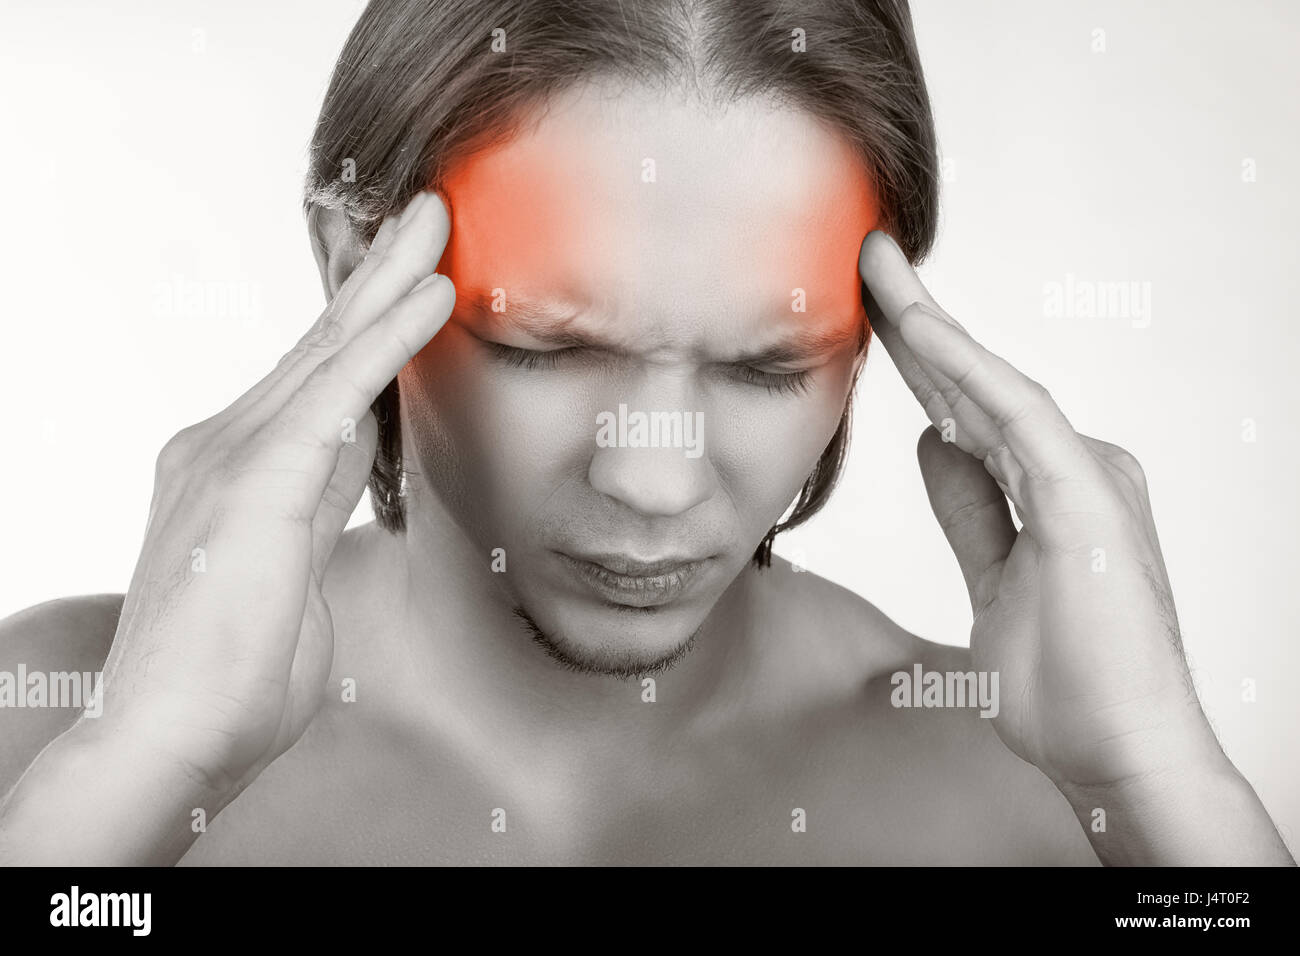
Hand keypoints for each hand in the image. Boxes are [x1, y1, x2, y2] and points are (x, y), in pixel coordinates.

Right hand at [89, 190, 453, 795]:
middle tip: (426, 214)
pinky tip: (431, 295)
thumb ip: (320, 510)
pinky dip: (388, 340)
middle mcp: (225, 446)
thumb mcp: (296, 577)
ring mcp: (231, 457)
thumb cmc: (233, 680)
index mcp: (236, 471)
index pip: (316, 382)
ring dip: (389, 282)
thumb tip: (356, 465)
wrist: (169, 742)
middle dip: (377, 277)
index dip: (368, 327)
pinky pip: (337, 393)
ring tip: (437, 221)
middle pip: (318, 346)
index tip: (412, 278)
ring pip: (326, 350)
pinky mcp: (253, 481)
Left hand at [856, 231, 1220, 791]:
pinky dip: (963, 368)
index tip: (867, 313)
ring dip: (930, 325)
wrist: (1117, 751)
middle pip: (976, 385)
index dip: (918, 358)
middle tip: (863, 262)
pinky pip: (1014, 416)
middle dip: (915, 323)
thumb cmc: (1068, 679)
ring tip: (877, 269)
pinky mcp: (1085, 495)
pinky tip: (918, 329)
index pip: (970, 410)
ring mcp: (1085, 474)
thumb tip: (934, 444)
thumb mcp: (992, 578)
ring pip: (992, 384)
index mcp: (1054, 487)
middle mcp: (1075, 466)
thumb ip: (970, 509)